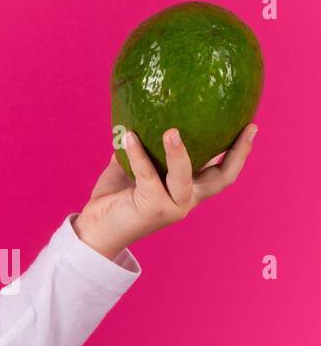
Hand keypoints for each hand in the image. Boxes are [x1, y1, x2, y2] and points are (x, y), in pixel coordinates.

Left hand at [76, 123, 257, 259]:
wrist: (95, 230)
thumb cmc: (114, 198)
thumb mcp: (132, 169)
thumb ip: (142, 148)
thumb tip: (140, 116)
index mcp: (187, 190)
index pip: (222, 172)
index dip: (239, 152)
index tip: (251, 127)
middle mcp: (187, 200)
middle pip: (222, 178)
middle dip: (238, 153)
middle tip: (247, 128)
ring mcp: (172, 206)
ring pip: (184, 176)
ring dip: (179, 152)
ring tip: (172, 130)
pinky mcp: (153, 207)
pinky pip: (147, 174)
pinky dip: (138, 154)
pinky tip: (128, 136)